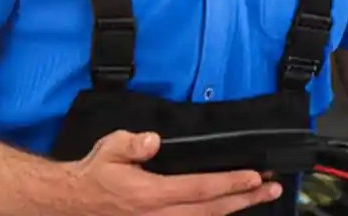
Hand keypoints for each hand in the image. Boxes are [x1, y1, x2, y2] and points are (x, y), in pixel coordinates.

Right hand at [64, 130, 282, 215]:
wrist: (75, 201)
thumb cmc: (94, 174)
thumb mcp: (110, 148)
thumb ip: (133, 144)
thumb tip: (153, 140)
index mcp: (150, 194)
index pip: (200, 189)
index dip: (229, 184)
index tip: (254, 177)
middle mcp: (159, 214)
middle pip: (211, 209)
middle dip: (245, 198)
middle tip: (272, 188)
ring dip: (235, 208)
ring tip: (260, 197)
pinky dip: (214, 215)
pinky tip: (229, 209)